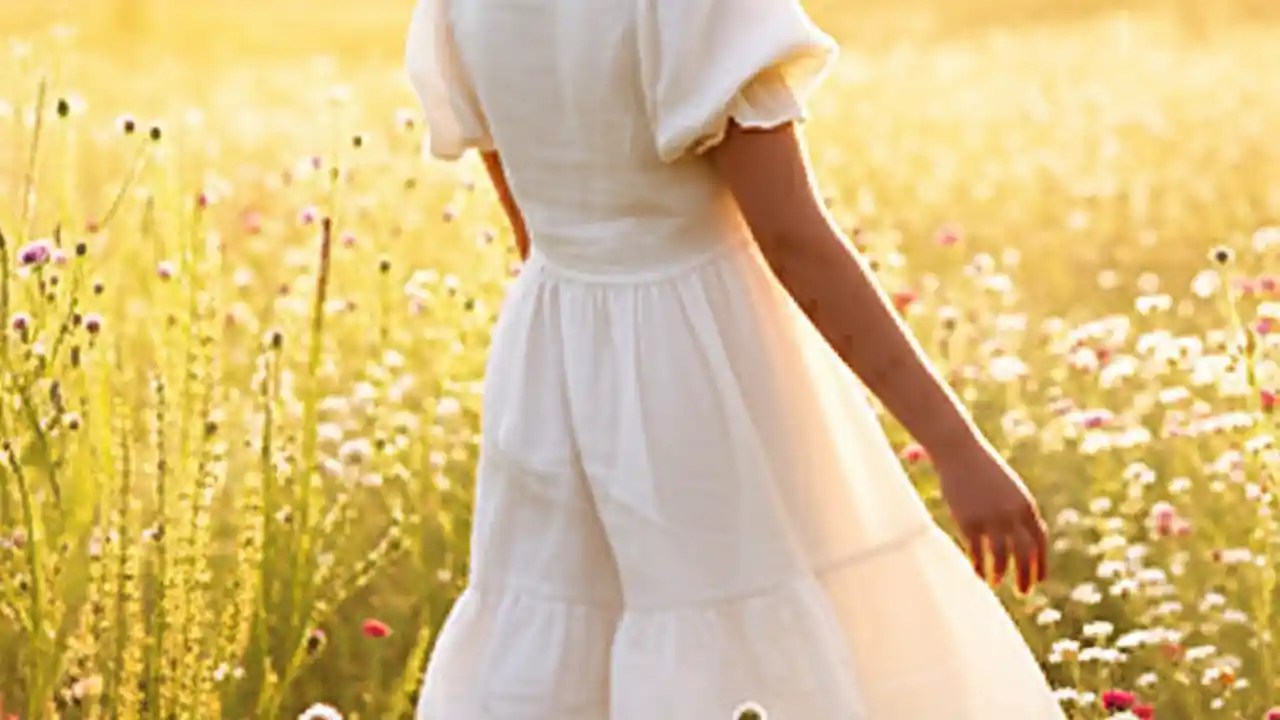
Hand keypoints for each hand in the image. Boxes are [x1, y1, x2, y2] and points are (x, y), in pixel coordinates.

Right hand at [933, 436, 1048, 593]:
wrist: (960, 452)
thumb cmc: (984, 470)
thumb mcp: (1009, 490)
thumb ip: (1018, 513)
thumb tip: (1025, 541)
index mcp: (1026, 505)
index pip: (1039, 541)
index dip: (1040, 563)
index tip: (1039, 579)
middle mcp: (1011, 514)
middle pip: (1024, 553)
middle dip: (1025, 575)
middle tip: (1023, 592)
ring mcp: (990, 518)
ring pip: (1000, 556)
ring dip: (1000, 573)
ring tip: (996, 583)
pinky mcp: (968, 521)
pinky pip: (977, 550)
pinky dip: (978, 564)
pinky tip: (978, 572)